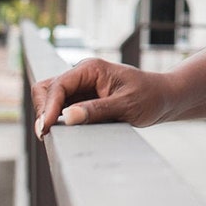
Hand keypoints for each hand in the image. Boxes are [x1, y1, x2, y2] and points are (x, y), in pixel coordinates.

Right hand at [32, 57, 173, 137]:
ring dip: (48, 116)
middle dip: (42, 110)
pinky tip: (63, 134)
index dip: (48, 107)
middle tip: (45, 135)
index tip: (45, 128)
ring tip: (53, 137)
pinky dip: (57, 120)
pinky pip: (61, 109)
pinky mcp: (83, 100)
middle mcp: (82, 75)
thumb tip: (67, 117)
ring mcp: (81, 87)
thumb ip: (97, 110)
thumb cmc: (149, 97)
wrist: (163, 98)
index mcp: (91, 68)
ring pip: (50, 99)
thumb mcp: (126, 105)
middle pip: (46, 89)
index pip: (59, 85)